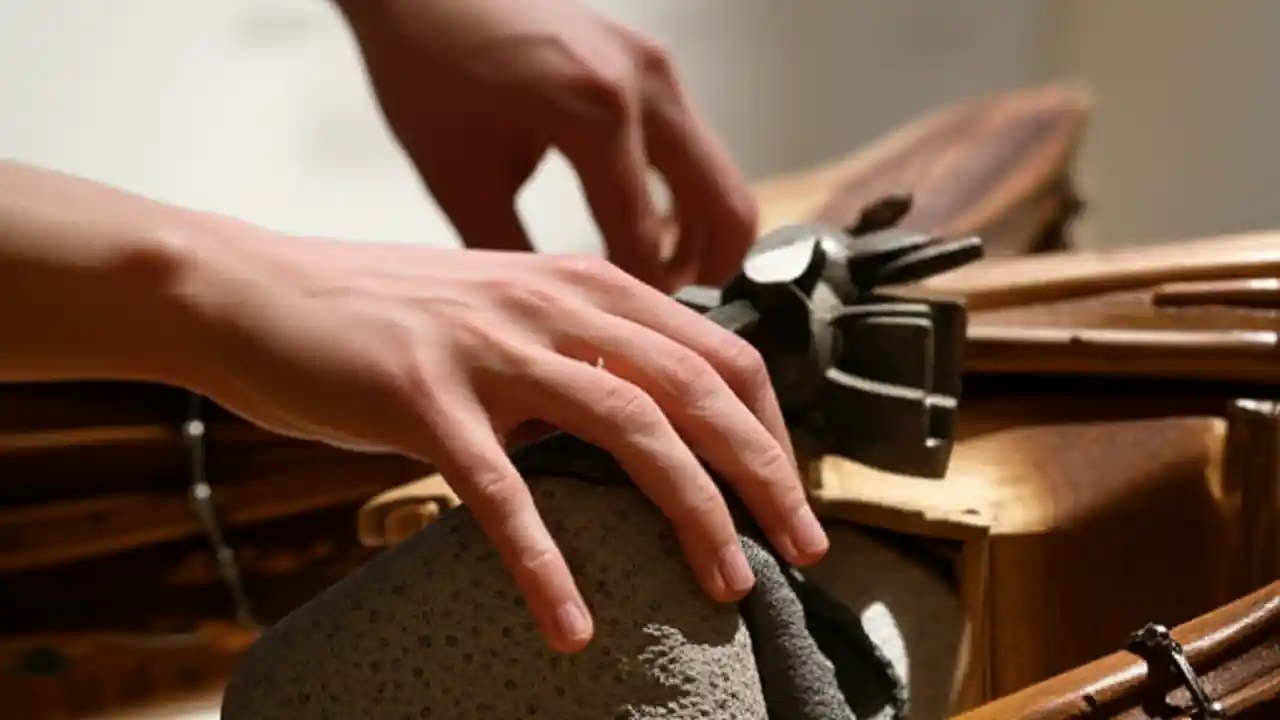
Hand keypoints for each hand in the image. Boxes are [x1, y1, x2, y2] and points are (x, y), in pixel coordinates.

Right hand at [184, 230, 827, 651]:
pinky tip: (570, 624)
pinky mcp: (422, 396)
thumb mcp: (501, 313)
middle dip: (764, 476)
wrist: (254, 291)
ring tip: (724, 586)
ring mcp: (490, 347)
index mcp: (582, 285)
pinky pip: (502, 490)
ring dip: (691, 513)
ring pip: (629, 429)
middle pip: (698, 390)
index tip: (791, 492)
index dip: (770, 427)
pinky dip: (543, 561)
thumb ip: (575, 352)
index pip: (717, 352)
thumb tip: (646, 423)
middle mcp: (552, 304)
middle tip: (803, 550)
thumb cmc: (380, 315)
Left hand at [339, 0, 757, 290]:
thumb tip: (553, 323)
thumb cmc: (427, 65)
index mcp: (595, 114)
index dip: (644, 302)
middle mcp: (643, 85)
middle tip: (676, 319)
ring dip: (700, 232)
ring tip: (659, 278)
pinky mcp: (651, 61)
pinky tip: (641, 222)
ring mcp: (655, 67)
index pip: (645, 236)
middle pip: (723, 204)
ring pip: (717, 174)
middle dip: (707, 272)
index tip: (636, 346)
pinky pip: (692, 144)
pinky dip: (683, 193)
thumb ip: (514, 255)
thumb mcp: (460, 177)